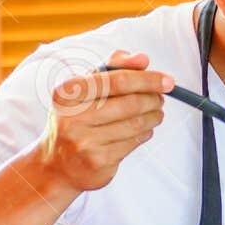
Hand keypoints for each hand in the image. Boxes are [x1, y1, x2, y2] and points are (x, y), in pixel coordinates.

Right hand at [37, 50, 173, 193]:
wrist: (55, 166)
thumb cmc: (75, 120)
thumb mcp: (83, 90)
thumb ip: (111, 68)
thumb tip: (142, 58)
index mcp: (68, 93)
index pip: (117, 80)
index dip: (147, 79)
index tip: (168, 81)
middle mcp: (73, 117)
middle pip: (130, 103)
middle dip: (153, 99)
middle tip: (160, 99)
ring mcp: (85, 141)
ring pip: (135, 125)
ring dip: (153, 117)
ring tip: (155, 113)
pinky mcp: (98, 161)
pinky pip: (133, 143)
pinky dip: (144, 134)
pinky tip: (143, 130)